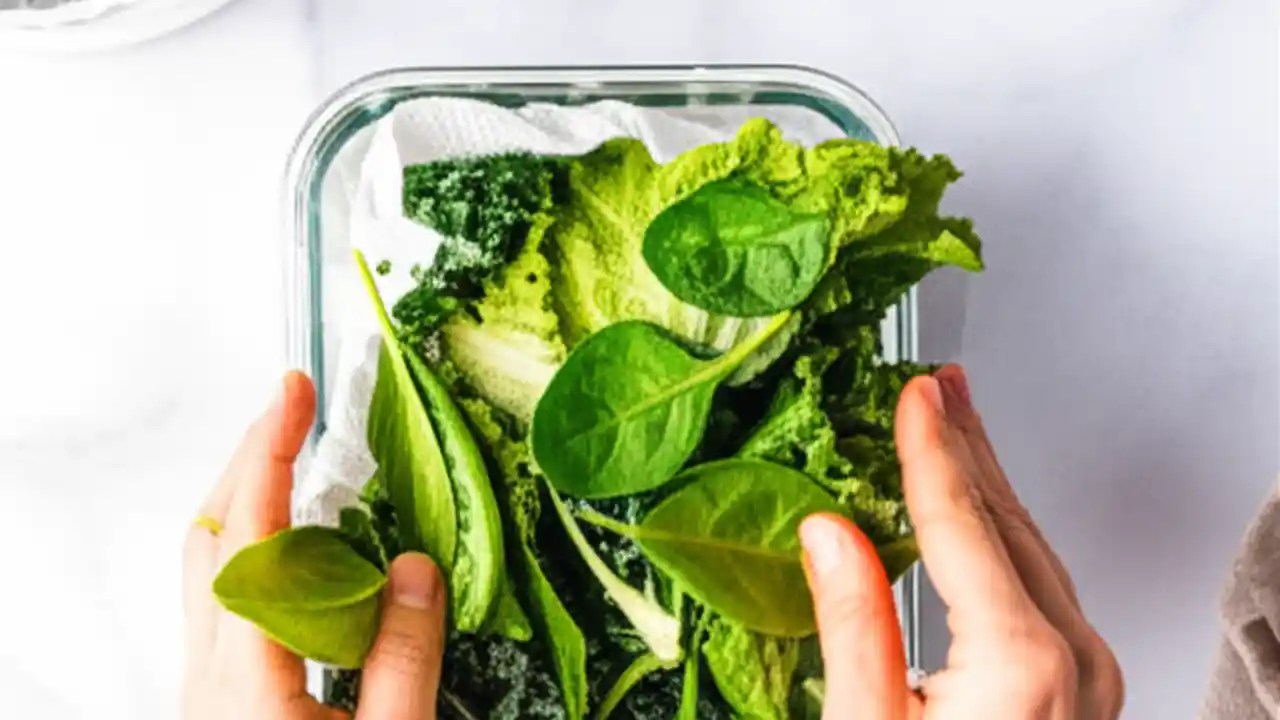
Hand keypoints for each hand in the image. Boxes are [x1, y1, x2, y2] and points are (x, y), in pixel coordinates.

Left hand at [183, 371, 446, 719]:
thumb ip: (403, 662)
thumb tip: (415, 568)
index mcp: (246, 680)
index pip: (248, 538)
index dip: (268, 453)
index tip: (293, 392)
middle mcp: (212, 675)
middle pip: (210, 534)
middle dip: (250, 458)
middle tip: (296, 408)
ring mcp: (211, 687)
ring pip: (214, 565)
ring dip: (252, 499)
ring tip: (303, 460)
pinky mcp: (227, 700)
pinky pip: (233, 598)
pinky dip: (263, 546)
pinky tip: (310, 548)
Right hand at [799, 366, 1122, 718]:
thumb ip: (853, 628)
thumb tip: (829, 534)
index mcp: (1019, 663)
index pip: (962, 522)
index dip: (931, 447)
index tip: (914, 394)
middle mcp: (1073, 662)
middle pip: (1008, 521)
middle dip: (966, 444)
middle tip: (938, 386)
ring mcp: (1089, 677)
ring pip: (1033, 548)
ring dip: (988, 482)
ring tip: (955, 428)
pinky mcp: (1084, 690)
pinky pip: (1046, 585)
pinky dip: (1006, 535)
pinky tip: (980, 513)